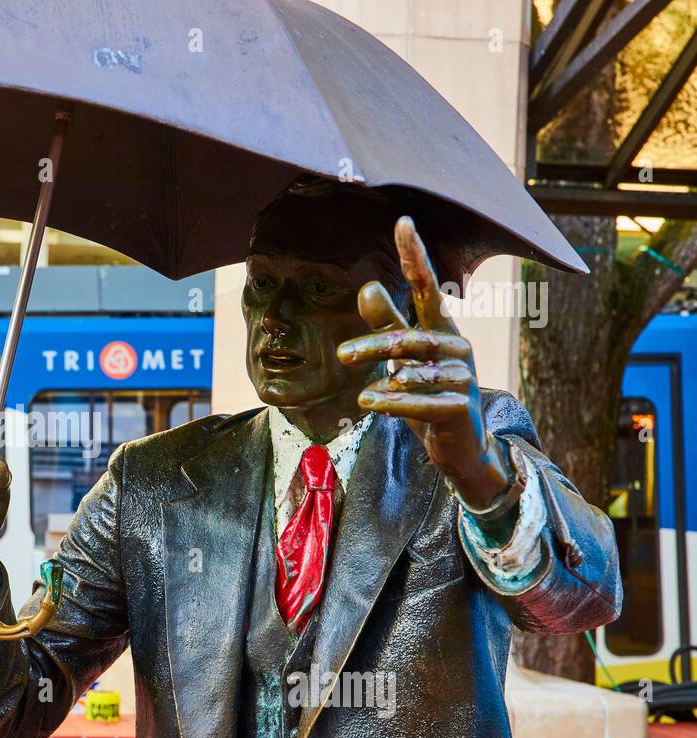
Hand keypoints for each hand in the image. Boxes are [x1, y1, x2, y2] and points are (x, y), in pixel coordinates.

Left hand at [336, 217, 513, 509]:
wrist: (460, 448)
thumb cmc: (428, 397)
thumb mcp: (402, 359)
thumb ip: (386, 325)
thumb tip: (367, 285)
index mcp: (442, 330)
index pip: (427, 286)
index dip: (416, 255)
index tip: (403, 222)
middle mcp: (457, 349)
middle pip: (413, 337)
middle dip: (376, 344)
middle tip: (341, 355)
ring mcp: (462, 380)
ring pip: (420, 371)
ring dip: (388, 380)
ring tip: (363, 395)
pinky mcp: (461, 409)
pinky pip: (425, 403)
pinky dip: (396, 404)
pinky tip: (371, 404)